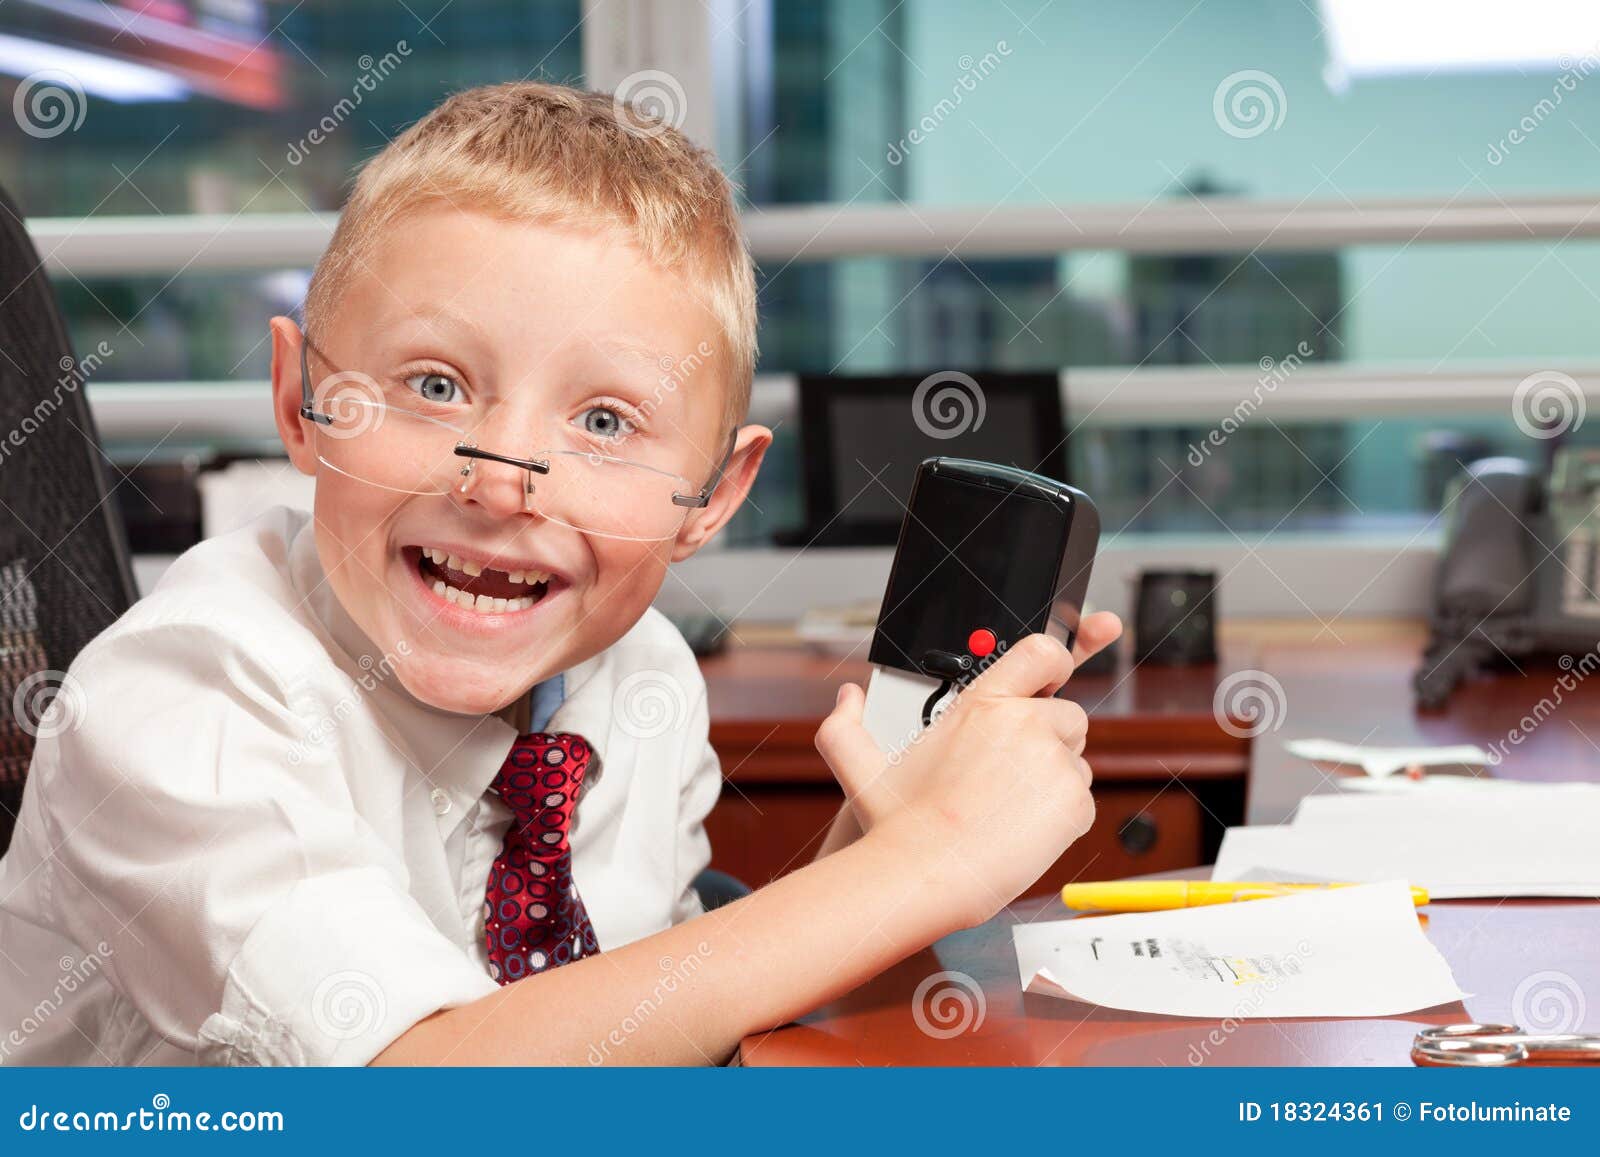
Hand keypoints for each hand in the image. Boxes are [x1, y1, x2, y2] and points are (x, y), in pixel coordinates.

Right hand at [815, 614, 1122, 929]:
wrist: (925, 874)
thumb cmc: (898, 826)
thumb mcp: (862, 768)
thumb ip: (847, 726)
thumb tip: (847, 698)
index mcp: (981, 703)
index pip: (1040, 652)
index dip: (1057, 659)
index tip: (1057, 671)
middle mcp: (1023, 722)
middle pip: (1067, 713)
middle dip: (1050, 738)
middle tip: (1012, 774)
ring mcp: (1052, 759)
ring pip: (1076, 761)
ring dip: (1054, 780)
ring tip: (1010, 809)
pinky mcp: (1074, 799)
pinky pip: (1083, 800)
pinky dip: (1063, 817)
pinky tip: (1024, 831)